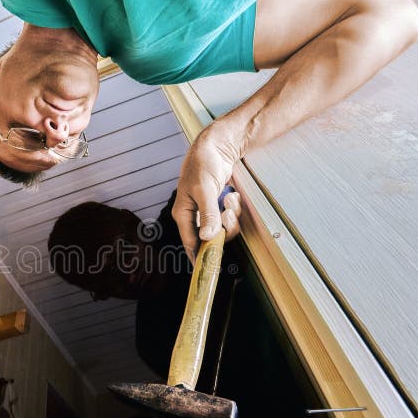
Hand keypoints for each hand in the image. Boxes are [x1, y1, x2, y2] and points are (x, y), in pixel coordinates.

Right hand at [172, 119, 245, 261]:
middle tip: (227, 211)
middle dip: (224, 227)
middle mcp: (194, 216)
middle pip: (212, 237)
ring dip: (231, 215)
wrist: (216, 146)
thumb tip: (207, 237)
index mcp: (183, 214)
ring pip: (224, 228)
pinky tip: (232, 194)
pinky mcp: (218, 206)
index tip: (209, 270)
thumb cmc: (203, 164)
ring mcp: (207, 211)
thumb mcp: (204, 189)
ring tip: (230, 198)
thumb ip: (207, 214)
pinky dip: (234, 207)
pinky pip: (230, 217)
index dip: (200, 257)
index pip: (190, 243)